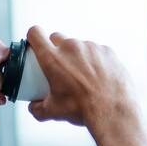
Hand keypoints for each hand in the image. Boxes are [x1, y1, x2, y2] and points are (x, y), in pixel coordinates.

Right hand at [25, 25, 140, 129]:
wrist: (112, 111)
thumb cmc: (83, 109)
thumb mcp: (54, 112)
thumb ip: (38, 109)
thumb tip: (34, 107)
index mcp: (53, 59)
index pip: (35, 33)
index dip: (33, 37)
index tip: (36, 45)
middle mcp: (71, 47)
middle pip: (57, 37)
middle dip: (56, 48)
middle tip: (60, 66)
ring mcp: (90, 47)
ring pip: (78, 45)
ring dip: (77, 55)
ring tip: (83, 75)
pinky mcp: (107, 50)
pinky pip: (97, 51)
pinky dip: (95, 60)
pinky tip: (98, 75)